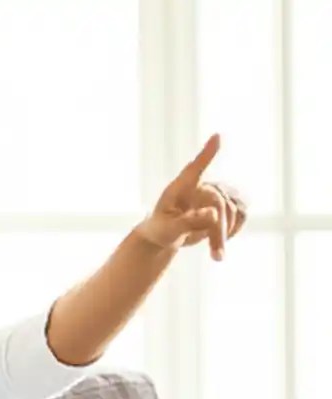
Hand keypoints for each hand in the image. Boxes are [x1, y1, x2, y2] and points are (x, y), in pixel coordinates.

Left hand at [136, 134, 247, 260]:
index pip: (195, 168)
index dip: (207, 153)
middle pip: (221, 204)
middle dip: (220, 231)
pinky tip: (220, 240)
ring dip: (228, 233)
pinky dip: (235, 230)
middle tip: (217, 256)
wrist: (166, 235)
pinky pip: (242, 215)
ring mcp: (217, 193)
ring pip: (236, 210)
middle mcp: (202, 186)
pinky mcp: (228, 203)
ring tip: (216, 253)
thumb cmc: (160, 229)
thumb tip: (214, 214)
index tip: (217, 137)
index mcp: (180, 187)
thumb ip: (188, 222)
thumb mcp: (168, 230)